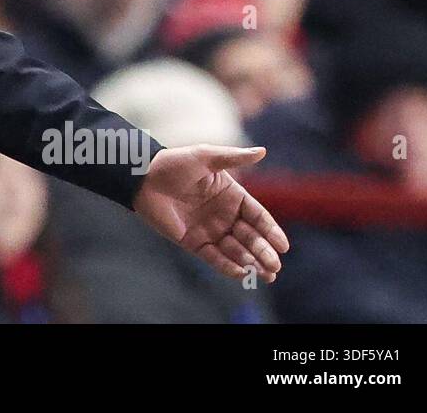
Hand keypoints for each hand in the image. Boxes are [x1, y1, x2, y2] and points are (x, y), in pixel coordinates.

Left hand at [134, 145, 288, 282]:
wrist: (143, 177)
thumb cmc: (175, 163)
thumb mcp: (206, 157)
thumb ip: (234, 158)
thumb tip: (262, 151)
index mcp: (232, 196)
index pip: (258, 217)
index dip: (271, 231)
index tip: (284, 246)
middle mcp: (224, 215)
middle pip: (250, 237)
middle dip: (264, 252)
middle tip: (275, 267)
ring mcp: (210, 230)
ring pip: (235, 250)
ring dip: (250, 263)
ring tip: (265, 274)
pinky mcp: (193, 242)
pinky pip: (214, 257)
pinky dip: (227, 266)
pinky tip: (240, 273)